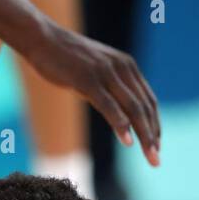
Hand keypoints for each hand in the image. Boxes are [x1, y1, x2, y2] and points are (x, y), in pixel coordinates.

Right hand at [23, 21, 160, 165]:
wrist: (42, 39)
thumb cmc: (65, 58)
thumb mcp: (95, 70)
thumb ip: (110, 84)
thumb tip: (116, 106)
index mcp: (126, 66)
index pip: (148, 100)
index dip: (155, 125)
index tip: (156, 146)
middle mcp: (121, 68)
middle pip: (144, 107)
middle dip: (152, 136)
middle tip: (156, 160)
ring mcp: (105, 73)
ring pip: (132, 108)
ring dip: (143, 135)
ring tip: (150, 156)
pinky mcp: (87, 79)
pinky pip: (109, 105)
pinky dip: (120, 124)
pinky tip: (128, 142)